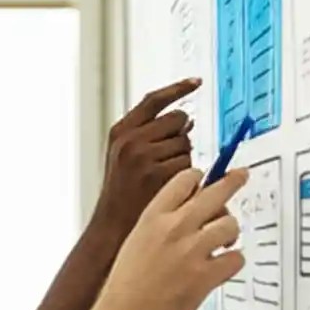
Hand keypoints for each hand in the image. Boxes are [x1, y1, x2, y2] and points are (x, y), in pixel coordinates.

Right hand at [95, 78, 201, 233]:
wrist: (113, 226)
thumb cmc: (123, 193)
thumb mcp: (124, 156)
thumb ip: (148, 135)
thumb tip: (187, 121)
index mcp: (121, 132)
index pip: (154, 101)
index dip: (178, 89)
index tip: (195, 83)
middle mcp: (130, 140)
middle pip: (177, 120)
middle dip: (181, 134)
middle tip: (168, 157)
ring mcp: (144, 157)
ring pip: (185, 144)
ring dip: (183, 158)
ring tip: (163, 177)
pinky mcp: (158, 174)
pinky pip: (188, 164)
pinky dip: (185, 176)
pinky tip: (169, 188)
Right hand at [97, 167, 246, 309]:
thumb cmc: (125, 287)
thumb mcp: (136, 243)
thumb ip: (161, 226)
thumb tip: (189, 215)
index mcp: (152, 218)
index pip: (184, 180)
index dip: (199, 178)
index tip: (207, 178)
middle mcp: (173, 228)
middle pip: (215, 192)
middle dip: (232, 182)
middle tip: (241, 176)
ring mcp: (191, 251)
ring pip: (230, 224)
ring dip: (230, 232)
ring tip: (224, 243)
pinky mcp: (205, 276)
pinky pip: (236, 258)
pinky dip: (232, 262)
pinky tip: (221, 268)